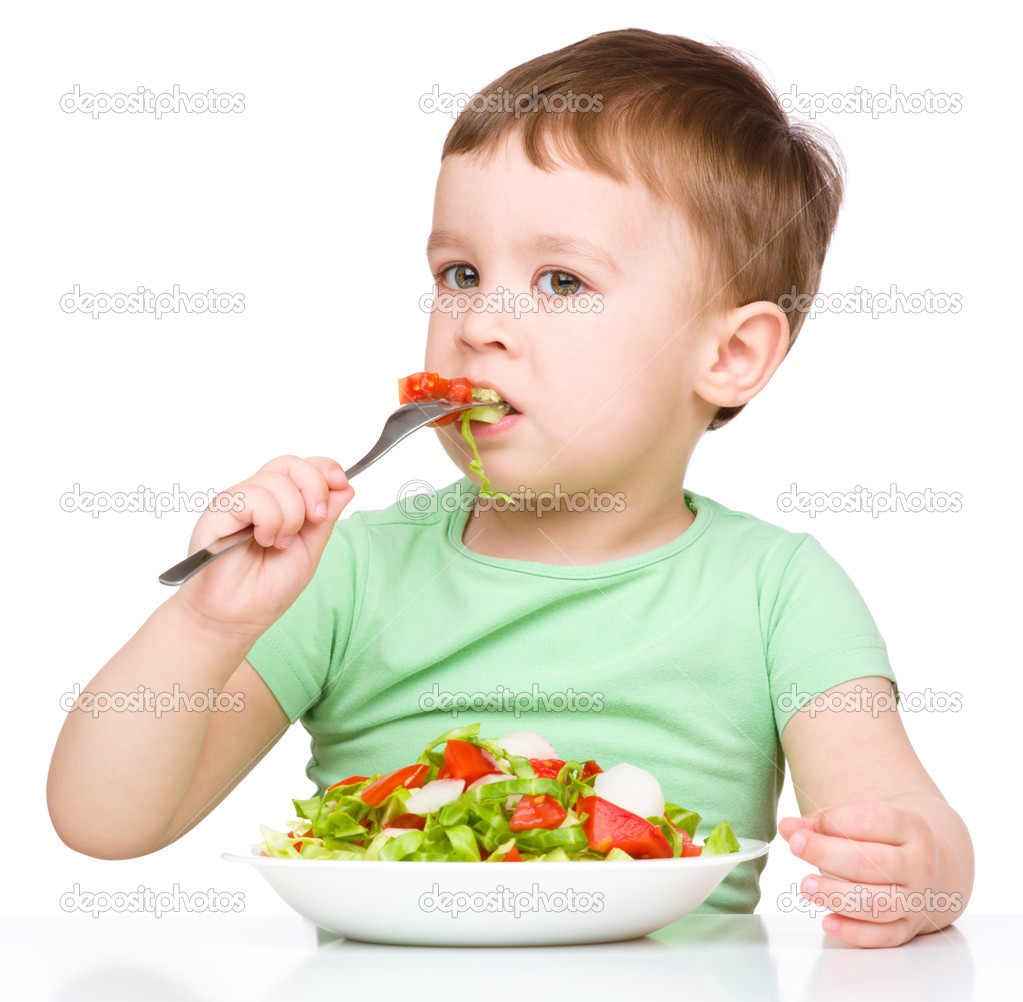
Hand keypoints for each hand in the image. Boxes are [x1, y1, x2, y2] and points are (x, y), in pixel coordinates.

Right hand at [173, 455, 353, 640]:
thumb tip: (346, 487)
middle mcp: (256, 496)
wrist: (237, 618)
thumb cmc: (267, 589)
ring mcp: (237, 501)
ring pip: (277, 480)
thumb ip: (325, 518)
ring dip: (291, 516)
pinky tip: (263, 540)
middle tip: (315, 519)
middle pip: (290, 464)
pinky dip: (270, 520)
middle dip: (314, 487)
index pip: (302, 466)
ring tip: (279, 544)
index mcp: (278, 503)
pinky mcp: (220, 510)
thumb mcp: (310, 550)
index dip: (325, 469)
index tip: (341, 485)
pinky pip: (255, 496)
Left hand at [778, 800, 958, 946]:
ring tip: (806, 886)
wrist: (935, 867)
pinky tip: (828, 922)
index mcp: (911, 828)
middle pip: (872, 862)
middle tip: (796, 846)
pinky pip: (884, 936)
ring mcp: (917, 900)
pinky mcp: (910, 928)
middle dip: (827, 854)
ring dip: (836, 896)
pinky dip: (855, 933)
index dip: (835, 821)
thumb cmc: (886, 839)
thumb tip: (788, 828)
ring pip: (877, 903)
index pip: (873, 821)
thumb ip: (823, 822)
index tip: (807, 824)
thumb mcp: (864, 820)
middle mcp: (919, 865)